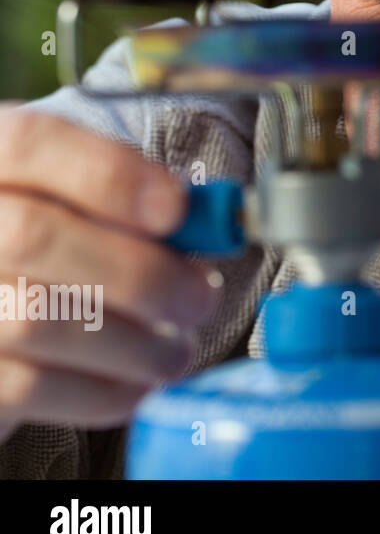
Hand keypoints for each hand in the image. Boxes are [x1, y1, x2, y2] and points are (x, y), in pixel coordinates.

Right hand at [0, 108, 219, 442]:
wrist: (1, 310)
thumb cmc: (58, 251)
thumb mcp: (81, 202)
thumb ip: (127, 201)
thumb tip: (204, 221)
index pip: (29, 143)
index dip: (109, 175)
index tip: (177, 209)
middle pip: (32, 235)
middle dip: (139, 272)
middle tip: (199, 297)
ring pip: (35, 320)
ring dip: (133, 343)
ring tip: (176, 349)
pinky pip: (30, 387)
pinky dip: (104, 390)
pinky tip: (139, 382)